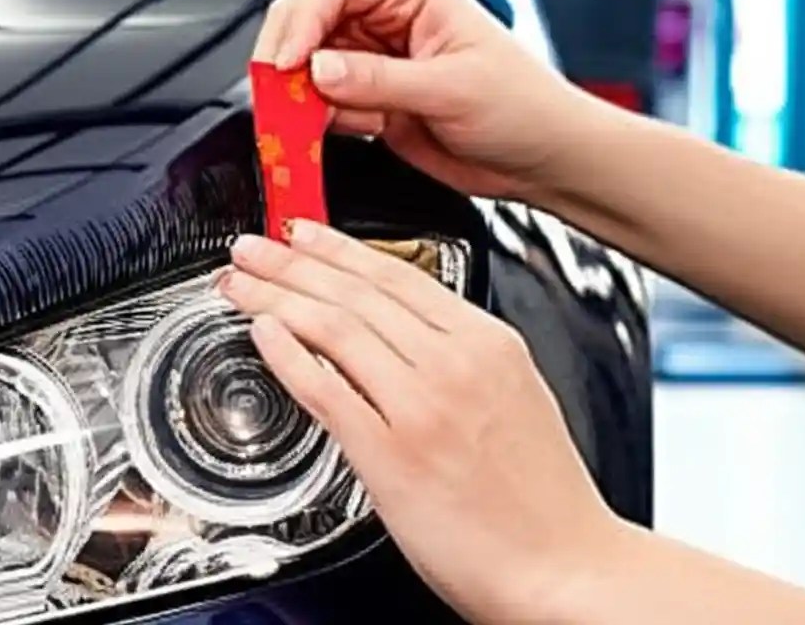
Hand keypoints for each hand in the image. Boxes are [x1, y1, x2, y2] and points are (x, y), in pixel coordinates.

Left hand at [217, 220, 619, 623]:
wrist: (565, 569)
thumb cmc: (543, 499)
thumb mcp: (515, 397)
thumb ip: (461, 359)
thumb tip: (400, 336)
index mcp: (488, 344)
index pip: (396, 275)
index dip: (337, 249)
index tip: (302, 234)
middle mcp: (454, 365)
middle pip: (354, 293)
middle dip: (291, 263)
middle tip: (251, 248)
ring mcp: (420, 407)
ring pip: (333, 328)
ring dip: (275, 297)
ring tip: (239, 285)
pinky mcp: (389, 455)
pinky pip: (324, 390)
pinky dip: (286, 355)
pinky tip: (261, 334)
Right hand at [253, 0, 602, 202]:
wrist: (542, 159)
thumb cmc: (523, 107)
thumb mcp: (452, 88)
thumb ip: (379, 80)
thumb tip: (318, 71)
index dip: (302, 20)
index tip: (290, 62)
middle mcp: (388, 20)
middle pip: (308, 20)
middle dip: (287, 56)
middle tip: (278, 94)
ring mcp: (375, 63)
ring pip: (307, 66)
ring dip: (297, 95)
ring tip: (299, 122)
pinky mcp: (369, 103)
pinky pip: (321, 105)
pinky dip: (312, 123)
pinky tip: (329, 135)